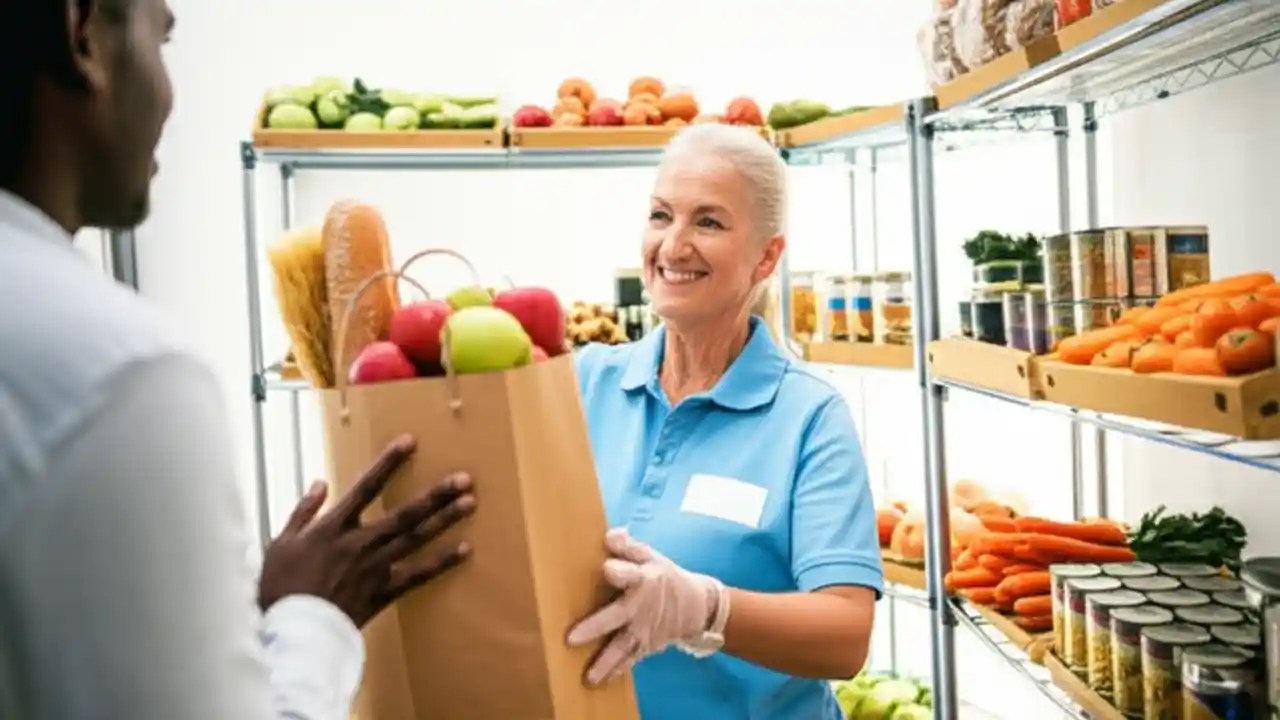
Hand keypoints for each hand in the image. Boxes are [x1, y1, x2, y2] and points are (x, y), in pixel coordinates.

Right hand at [258, 435, 475, 627]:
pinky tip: (464, 550)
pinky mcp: (383, 593)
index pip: (366, 487)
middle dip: (435, 495)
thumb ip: (302, 511)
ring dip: (444, 520)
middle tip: (464, 479)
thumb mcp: (281, 544)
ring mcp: (375, 569)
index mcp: (334, 528)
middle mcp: (360, 544)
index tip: (410, 441)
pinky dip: (441, 563)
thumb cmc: (280, 589)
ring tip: (470, 503)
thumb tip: (320, 483)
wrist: (290, 633)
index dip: (388, 463)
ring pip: (416, 540)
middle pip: (404, 514)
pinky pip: (417, 576)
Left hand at [566, 528, 720, 685]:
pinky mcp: (646, 646)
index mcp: (643, 579)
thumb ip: (629, 548)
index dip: (618, 571)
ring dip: (605, 661)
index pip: (629, 574)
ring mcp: (644, 630)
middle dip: (595, 627)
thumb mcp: (651, 556)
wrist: (696, 606)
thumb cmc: (664, 576)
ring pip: (622, 646)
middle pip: (617, 616)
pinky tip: (600, 681)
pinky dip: (617, 670)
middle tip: (571, 638)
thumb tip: (610, 535)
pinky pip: (630, 659)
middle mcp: (641, 607)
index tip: (607, 568)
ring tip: (588, 676)